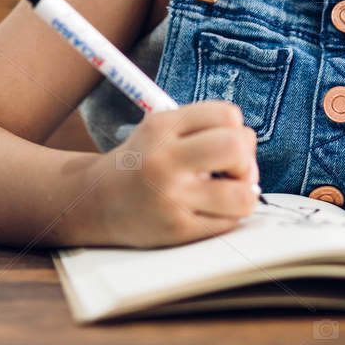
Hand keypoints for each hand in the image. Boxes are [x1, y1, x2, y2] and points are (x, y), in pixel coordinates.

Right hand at [94, 101, 259, 247]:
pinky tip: (207, 210)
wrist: (94, 202)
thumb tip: (250, 149)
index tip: (222, 142)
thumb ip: (202, 129)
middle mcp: (165, 159)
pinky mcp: (177, 229)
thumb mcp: (159, 130)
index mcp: (162, 127)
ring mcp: (171, 197)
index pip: (228, 116)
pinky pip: (229, 222)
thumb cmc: (140, 163)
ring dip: (243, 193)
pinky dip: (227, 215)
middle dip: (245, 160)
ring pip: (243, 194)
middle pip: (238, 148)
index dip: (236, 129)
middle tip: (230, 170)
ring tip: (224, 193)